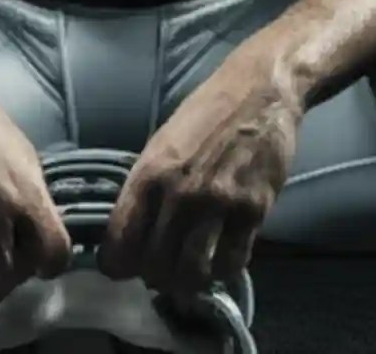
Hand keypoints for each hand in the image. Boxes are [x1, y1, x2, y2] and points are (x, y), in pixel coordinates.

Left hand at [97, 51, 301, 295]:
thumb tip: (132, 231)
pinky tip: (220, 263)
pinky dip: (223, 271)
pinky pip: (233, 262)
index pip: (120, 242)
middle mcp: (179, 194)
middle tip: (160, 274)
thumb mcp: (160, 144)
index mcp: (149, 175)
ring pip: (193, 272)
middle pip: (155, 265)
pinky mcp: (253, 210)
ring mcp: (218, 204)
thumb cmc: (205, 114)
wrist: (258, 92)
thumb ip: (146, 187)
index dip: (117, 265)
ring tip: (188, 275)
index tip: (122, 268)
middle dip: (153, 278)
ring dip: (187, 283)